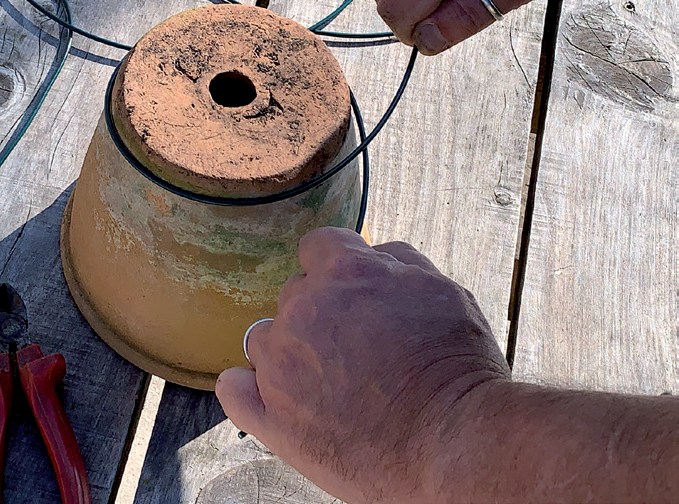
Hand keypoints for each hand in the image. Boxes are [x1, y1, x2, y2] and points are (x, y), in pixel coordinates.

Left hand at [215, 228, 509, 503]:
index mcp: (344, 273)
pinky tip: (274, 396)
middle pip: (294, 293)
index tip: (356, 291)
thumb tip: (373, 252)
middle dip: (322, 312)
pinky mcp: (270, 416)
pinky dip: (248, 389)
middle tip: (361, 347)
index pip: (318, 245)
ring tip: (330, 381)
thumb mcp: (444, 291)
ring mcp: (280, 364)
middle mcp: (302, 310)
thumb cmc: (458, 368)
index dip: (339, 266)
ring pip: (263, 337)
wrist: (454, 446)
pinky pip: (233, 388)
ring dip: (289, 350)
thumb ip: (399, 261)